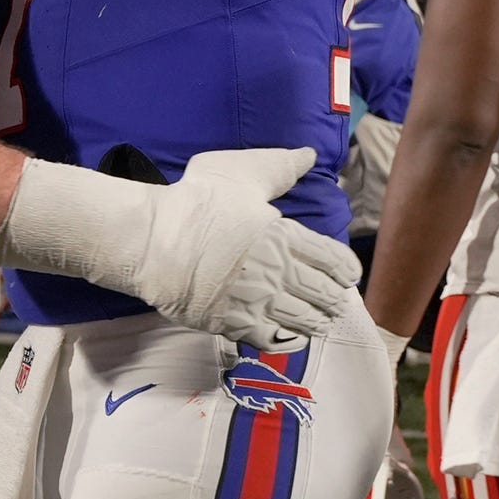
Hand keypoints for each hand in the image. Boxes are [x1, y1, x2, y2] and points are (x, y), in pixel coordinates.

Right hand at [153, 149, 363, 347]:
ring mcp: (256, 301)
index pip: (333, 260)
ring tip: (319, 321)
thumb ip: (280, 167)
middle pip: (323, 294)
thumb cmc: (195, 201)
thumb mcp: (240, 172)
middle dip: (334, 299)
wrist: (151, 240)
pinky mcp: (232, 324)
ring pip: (303, 321)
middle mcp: (277, 272)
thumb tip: (310, 155)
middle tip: (335, 302)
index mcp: (284, 236)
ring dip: (316, 322)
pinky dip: (289, 342)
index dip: (346, 271)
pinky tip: (292, 338)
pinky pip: (273, 341)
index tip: (348, 276)